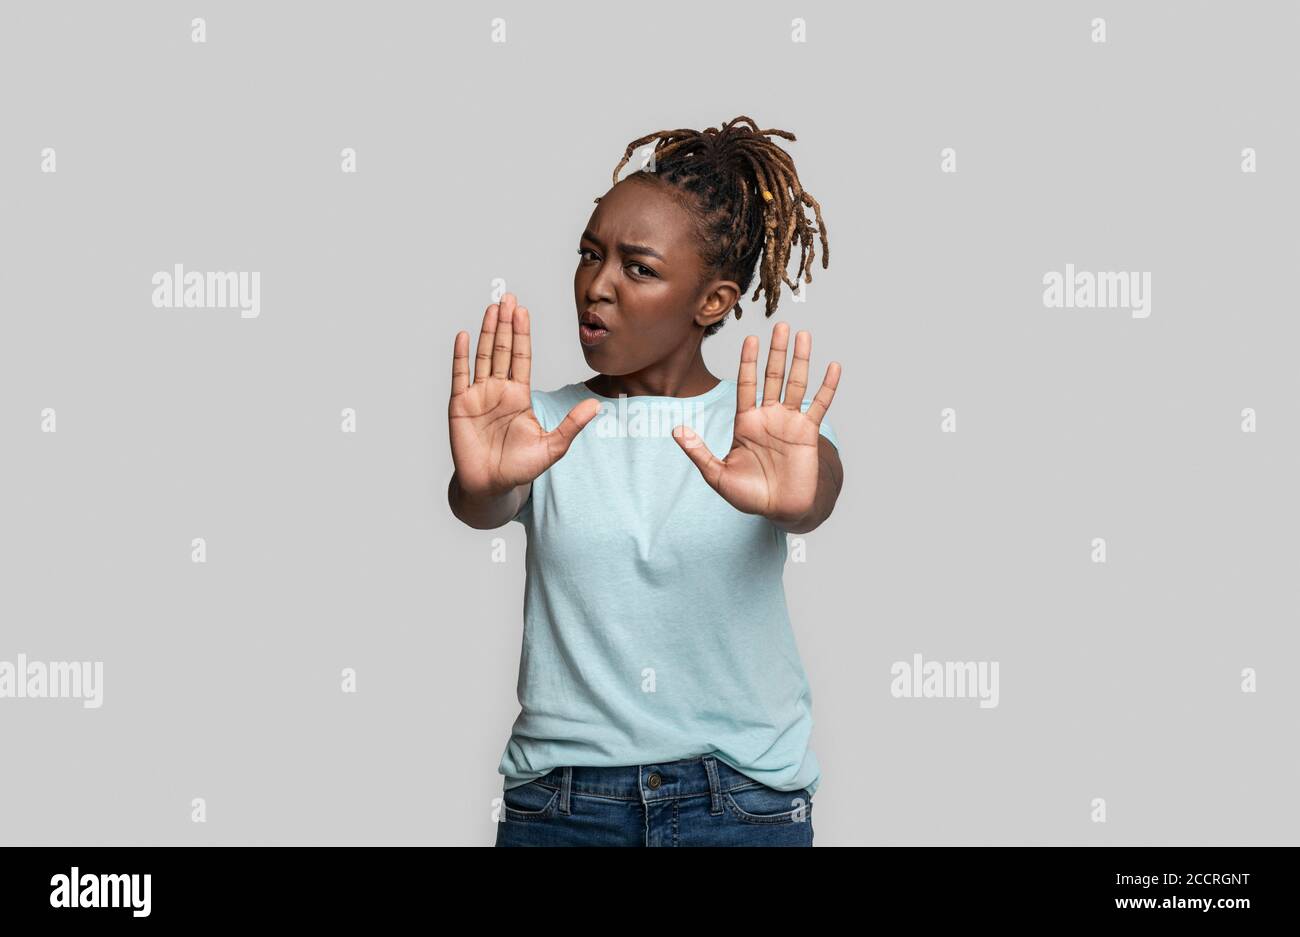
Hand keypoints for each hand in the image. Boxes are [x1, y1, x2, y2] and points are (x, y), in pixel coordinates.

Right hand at [449, 293, 599, 497]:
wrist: (491, 487)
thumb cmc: (520, 469)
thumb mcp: (552, 447)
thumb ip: (572, 425)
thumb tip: (596, 406)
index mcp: (519, 396)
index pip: (522, 357)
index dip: (522, 334)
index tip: (523, 311)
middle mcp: (498, 390)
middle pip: (502, 350)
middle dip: (505, 324)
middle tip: (508, 298)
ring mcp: (478, 396)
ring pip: (483, 356)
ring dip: (486, 332)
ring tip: (491, 308)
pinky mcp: (460, 405)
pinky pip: (459, 376)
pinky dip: (461, 356)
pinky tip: (464, 336)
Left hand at [672, 321, 840, 524]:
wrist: (780, 510)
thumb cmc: (749, 496)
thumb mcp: (717, 475)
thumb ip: (698, 453)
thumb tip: (676, 431)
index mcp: (746, 422)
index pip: (746, 384)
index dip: (748, 362)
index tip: (750, 338)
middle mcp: (768, 416)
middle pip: (772, 376)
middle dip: (775, 352)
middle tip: (779, 325)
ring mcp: (790, 422)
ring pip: (796, 384)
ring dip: (800, 360)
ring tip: (803, 335)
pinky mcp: (808, 433)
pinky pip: (819, 405)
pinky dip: (827, 386)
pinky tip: (833, 367)